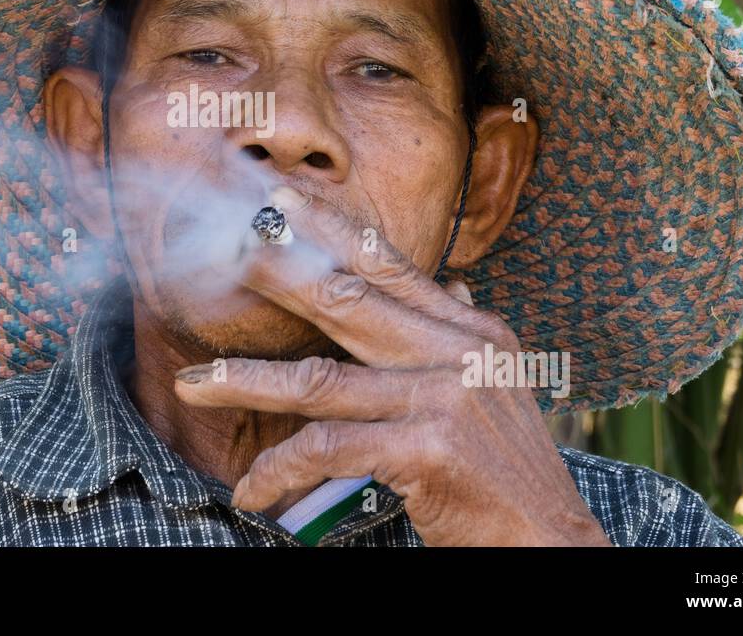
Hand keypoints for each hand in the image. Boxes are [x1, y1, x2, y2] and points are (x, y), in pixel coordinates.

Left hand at [173, 186, 611, 545]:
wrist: (550, 541)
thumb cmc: (506, 470)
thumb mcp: (495, 386)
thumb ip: (458, 337)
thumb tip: (452, 282)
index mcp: (471, 330)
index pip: (390, 266)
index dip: (331, 229)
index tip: (281, 201)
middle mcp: (459, 351)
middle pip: (348, 298)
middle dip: (277, 274)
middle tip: (222, 255)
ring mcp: (445, 397)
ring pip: (319, 379)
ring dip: (245, 382)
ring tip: (193, 387)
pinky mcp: (427, 448)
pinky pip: (327, 449)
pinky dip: (281, 470)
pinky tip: (253, 490)